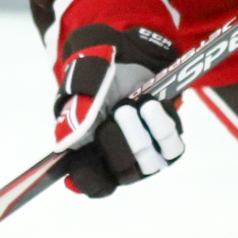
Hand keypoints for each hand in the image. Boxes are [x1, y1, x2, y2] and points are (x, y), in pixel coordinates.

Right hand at [53, 24, 186, 196]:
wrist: (128, 57)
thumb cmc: (98, 71)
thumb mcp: (82, 77)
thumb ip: (76, 105)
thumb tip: (67, 142)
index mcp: (87, 150)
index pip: (88, 181)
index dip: (86, 179)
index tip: (82, 164)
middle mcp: (117, 159)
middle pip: (121, 172)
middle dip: (118, 141)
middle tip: (119, 109)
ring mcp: (145, 154)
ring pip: (147, 164)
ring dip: (140, 133)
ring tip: (135, 103)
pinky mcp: (167, 143)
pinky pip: (171, 148)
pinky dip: (162, 126)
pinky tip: (151, 103)